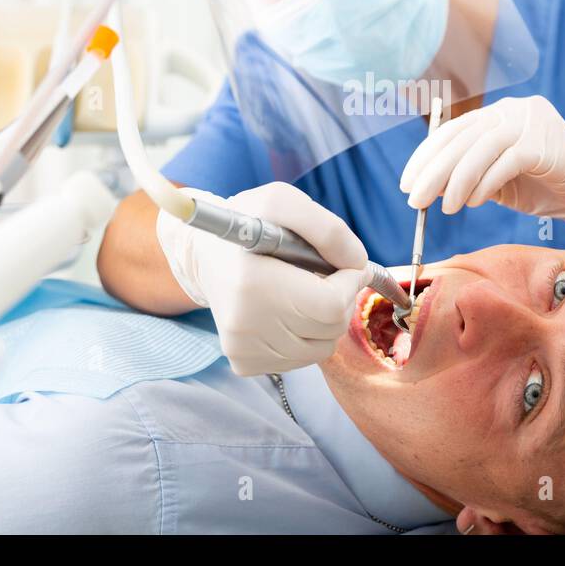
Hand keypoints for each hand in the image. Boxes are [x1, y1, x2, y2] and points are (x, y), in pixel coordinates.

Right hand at [156, 182, 367, 374]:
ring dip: (326, 320)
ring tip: (305, 291)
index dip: (350, 283)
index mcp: (253, 283)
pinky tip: (289, 311)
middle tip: (328, 276)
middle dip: (341, 299)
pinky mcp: (243, 363)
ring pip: (320, 349)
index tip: (349, 265)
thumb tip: (357, 263)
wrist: (207, 254)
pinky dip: (306, 337)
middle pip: (330, 329)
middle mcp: (244, 323)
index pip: (331, 305)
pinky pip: (300, 360)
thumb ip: (328, 228)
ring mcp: (242, 348)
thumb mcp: (284, 202)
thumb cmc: (250, 223)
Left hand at [400, 96, 564, 254]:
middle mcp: (516, 109)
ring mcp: (534, 122)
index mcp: (501, 113)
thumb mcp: (496, 180)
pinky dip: (486, 183)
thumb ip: (466, 176)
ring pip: (482, 148)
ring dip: (458, 181)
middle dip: (434, 171)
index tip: (406, 183)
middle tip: (414, 200)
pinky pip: (507, 162)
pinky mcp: (547, 143)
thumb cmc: (545, 188)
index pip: (453, 130)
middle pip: (463, 137)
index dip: (425, 156)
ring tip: (446, 209)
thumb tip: (425, 185)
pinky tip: (475, 202)